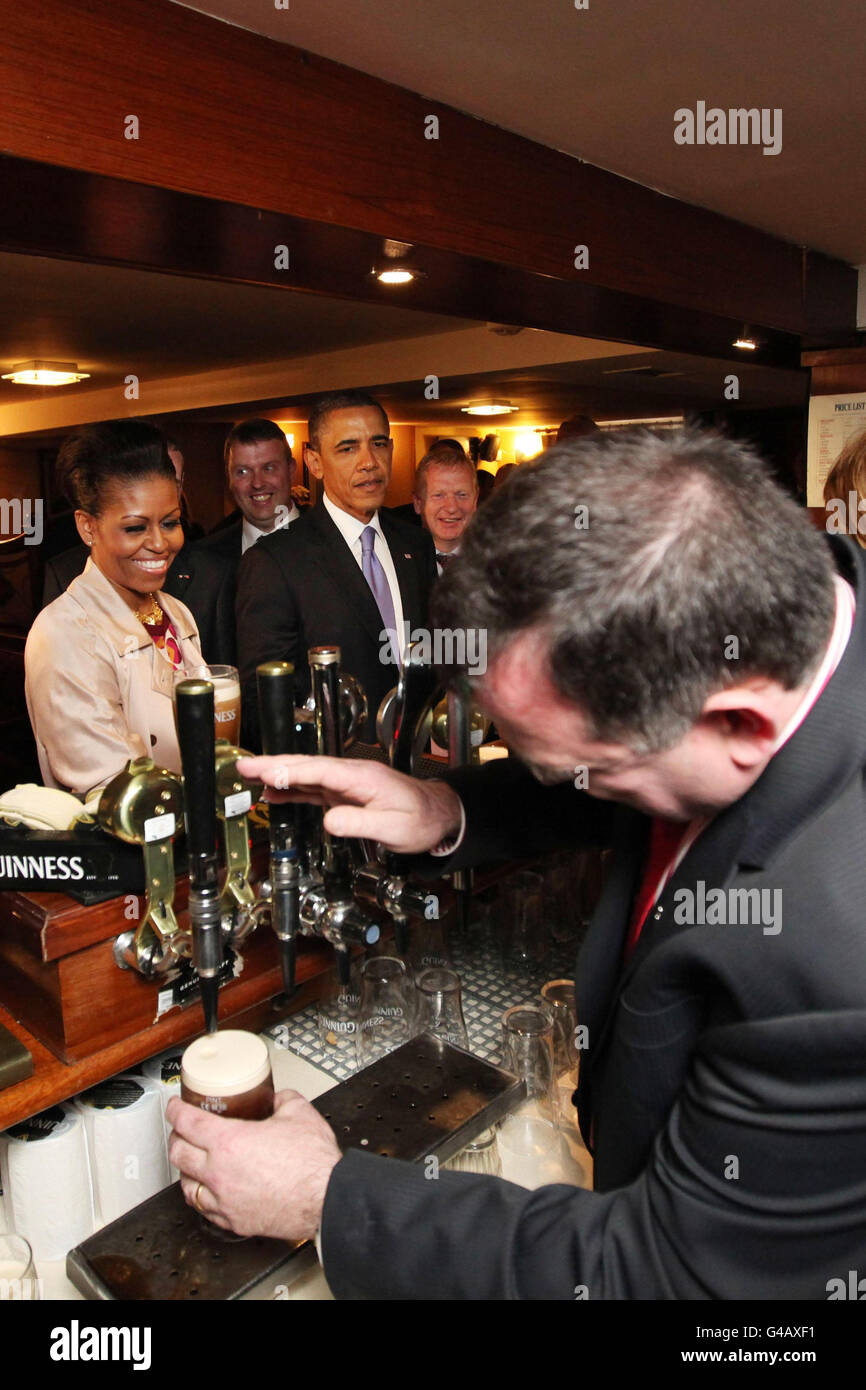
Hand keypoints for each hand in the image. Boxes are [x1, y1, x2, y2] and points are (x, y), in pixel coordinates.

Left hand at [167, 1090, 340, 1241]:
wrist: (326, 1200)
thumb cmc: (313, 1164)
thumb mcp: (299, 1112)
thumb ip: (282, 1100)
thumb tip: (278, 1099)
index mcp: (229, 1142)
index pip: (187, 1122)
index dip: (175, 1111)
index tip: (175, 1107)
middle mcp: (219, 1173)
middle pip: (178, 1153)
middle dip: (176, 1138)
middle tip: (181, 1130)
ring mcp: (224, 1200)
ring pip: (186, 1185)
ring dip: (185, 1170)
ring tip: (191, 1161)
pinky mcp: (234, 1222)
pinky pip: (205, 1209)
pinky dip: (202, 1196)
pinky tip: (209, 1191)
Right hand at [236, 754, 462, 852]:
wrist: (438, 817)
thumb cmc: (420, 820)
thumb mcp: (394, 828)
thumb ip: (361, 823)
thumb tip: (330, 821)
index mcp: (362, 777)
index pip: (319, 770)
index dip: (289, 771)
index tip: (265, 772)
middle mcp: (352, 775)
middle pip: (307, 766)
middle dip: (273, 765)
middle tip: (243, 766)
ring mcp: (347, 784)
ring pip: (306, 775)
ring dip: (278, 775)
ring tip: (248, 776)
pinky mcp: (345, 794)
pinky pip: (314, 789)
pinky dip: (292, 790)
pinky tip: (274, 795)